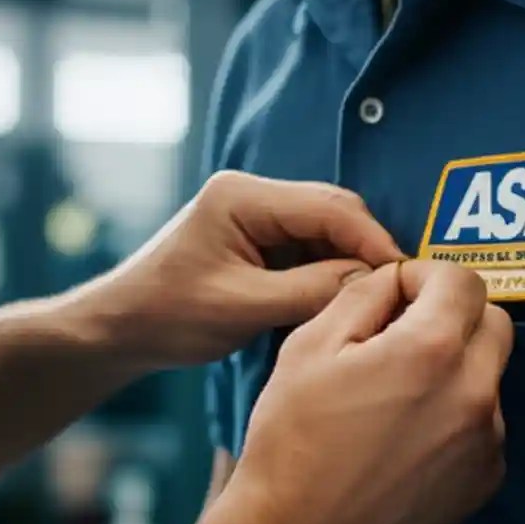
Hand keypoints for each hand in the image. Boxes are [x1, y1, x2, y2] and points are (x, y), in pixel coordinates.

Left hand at [81, 171, 403, 368]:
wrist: (120, 328)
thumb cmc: (168, 316)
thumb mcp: (243, 307)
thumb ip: (310, 291)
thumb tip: (371, 280)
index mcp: (243, 196)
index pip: (329, 207)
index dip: (372, 239)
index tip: (404, 276)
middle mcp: (252, 194)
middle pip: (333, 212)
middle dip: (366, 249)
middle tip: (399, 291)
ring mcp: (255, 215)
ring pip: (326, 231)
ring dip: (349, 263)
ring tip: (375, 301)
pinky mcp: (257, 239)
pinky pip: (309, 249)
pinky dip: (329, 272)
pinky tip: (343, 301)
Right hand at [217, 260, 513, 523]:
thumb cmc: (293, 439)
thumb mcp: (309, 346)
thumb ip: (365, 295)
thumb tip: (397, 281)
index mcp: (432, 351)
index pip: (463, 280)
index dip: (425, 277)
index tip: (395, 296)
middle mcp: (475, 393)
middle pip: (493, 323)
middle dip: (452, 315)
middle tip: (400, 336)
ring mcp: (486, 442)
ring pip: (488, 375)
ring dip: (454, 367)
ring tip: (396, 397)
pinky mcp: (484, 479)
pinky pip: (483, 424)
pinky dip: (454, 416)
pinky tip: (404, 438)